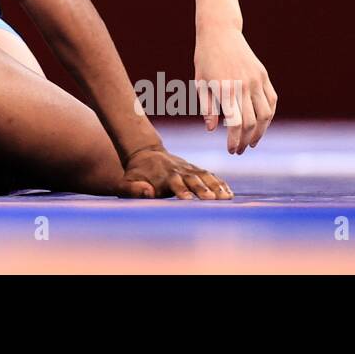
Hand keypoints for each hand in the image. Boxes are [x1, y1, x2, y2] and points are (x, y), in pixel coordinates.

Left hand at [115, 145, 232, 199]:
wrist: (145, 153)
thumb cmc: (134, 174)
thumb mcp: (125, 183)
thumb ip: (132, 189)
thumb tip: (147, 191)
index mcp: (163, 175)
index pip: (174, 183)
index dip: (180, 190)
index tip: (187, 199)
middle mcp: (178, 170)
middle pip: (193, 179)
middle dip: (202, 189)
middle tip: (212, 199)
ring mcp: (188, 169)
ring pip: (205, 176)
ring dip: (216, 186)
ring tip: (227, 197)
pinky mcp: (195, 169)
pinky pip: (210, 175)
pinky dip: (219, 183)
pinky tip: (229, 193)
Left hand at [193, 26, 276, 153]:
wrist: (220, 32)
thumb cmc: (205, 58)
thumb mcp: (200, 82)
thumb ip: (207, 107)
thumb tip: (212, 129)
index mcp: (226, 89)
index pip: (236, 124)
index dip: (234, 140)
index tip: (231, 150)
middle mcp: (244, 85)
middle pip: (252, 123)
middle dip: (246, 140)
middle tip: (239, 150)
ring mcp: (257, 80)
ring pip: (266, 114)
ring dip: (261, 132)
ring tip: (251, 141)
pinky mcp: (263, 75)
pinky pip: (272, 101)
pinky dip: (269, 115)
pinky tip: (261, 124)